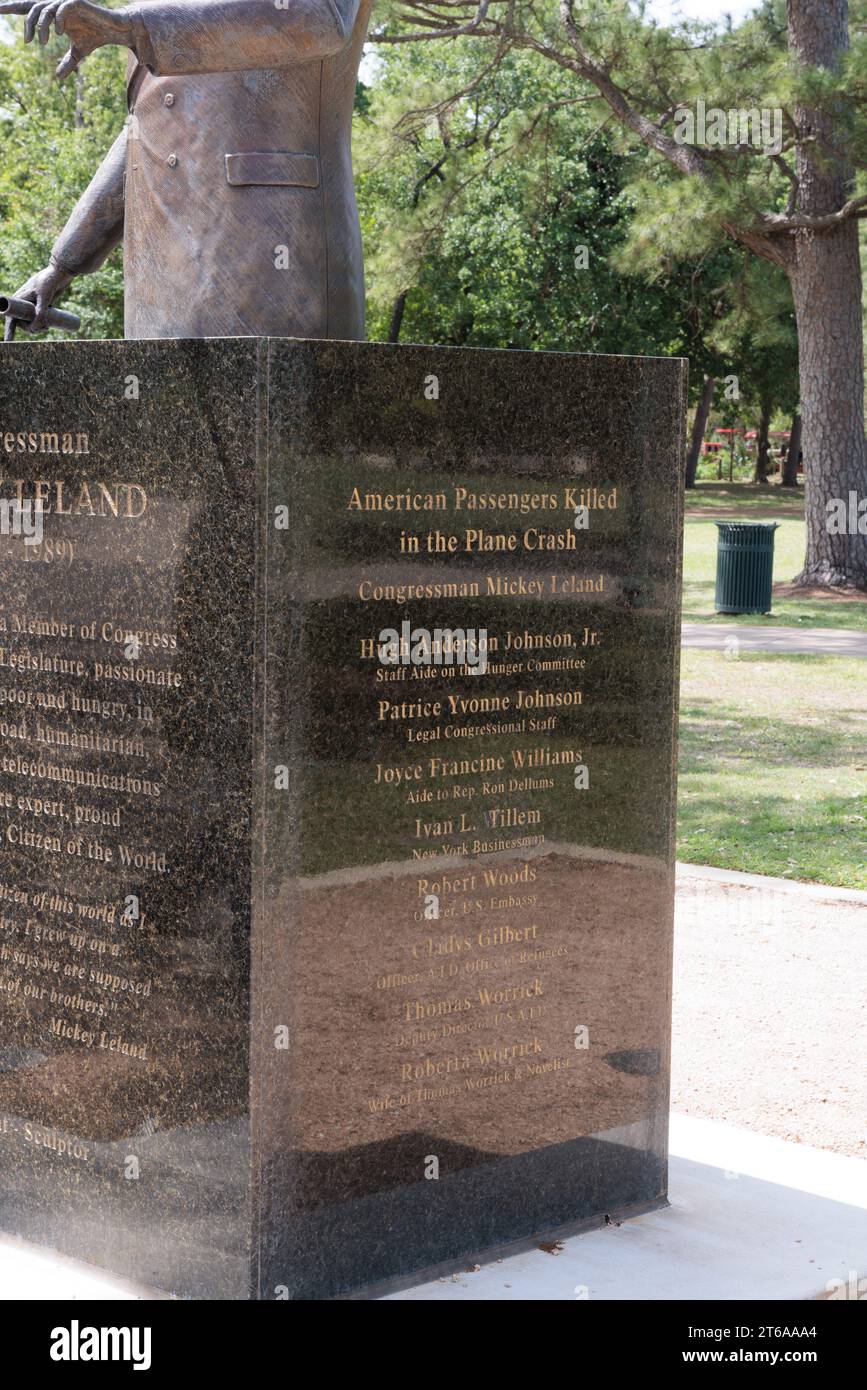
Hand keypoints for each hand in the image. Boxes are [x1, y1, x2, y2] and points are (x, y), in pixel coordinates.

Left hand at [0, 1, 133, 80]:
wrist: (113, 29)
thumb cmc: (95, 37)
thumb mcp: (78, 53)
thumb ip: (67, 62)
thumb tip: (59, 76)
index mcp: (53, 14)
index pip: (29, 8)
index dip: (12, 7)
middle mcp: (56, 5)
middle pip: (33, 9)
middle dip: (28, 25)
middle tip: (29, 43)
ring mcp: (65, 2)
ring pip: (45, 9)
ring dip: (41, 26)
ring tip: (43, 42)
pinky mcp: (76, 2)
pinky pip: (61, 9)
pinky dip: (58, 21)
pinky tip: (59, 33)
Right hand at [7, 262, 73, 334]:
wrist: (60, 272)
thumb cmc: (49, 281)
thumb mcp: (45, 297)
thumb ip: (41, 312)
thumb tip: (36, 328)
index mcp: (19, 298)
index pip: (11, 318)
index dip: (10, 331)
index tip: (9, 342)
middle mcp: (23, 302)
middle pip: (22, 323)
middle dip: (31, 329)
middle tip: (45, 328)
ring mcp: (32, 303)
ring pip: (31, 321)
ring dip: (37, 327)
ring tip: (48, 327)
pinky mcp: (41, 304)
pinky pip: (38, 317)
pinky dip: (42, 323)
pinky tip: (47, 326)